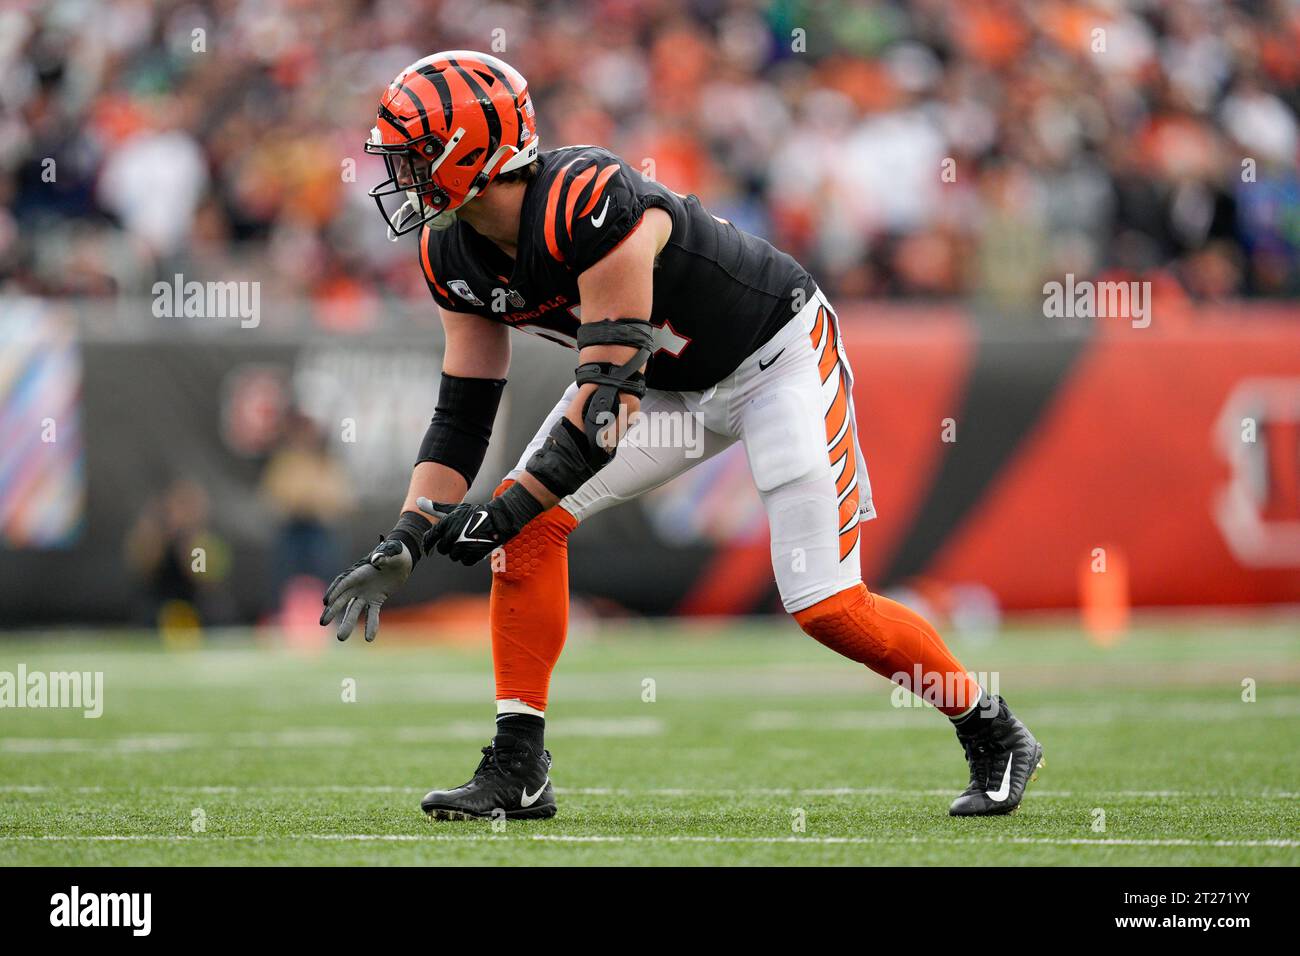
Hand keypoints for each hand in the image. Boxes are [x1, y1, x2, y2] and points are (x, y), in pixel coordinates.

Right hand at [320, 539, 412, 641]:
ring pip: (354, 610)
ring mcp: (366, 593)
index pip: (344, 582)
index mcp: (360, 571)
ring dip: (348, 623)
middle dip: (333, 610)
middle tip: (323, 623)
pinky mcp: (376, 600)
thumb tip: (377, 559)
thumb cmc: (395, 551)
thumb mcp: (392, 551)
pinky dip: (371, 625)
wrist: (402, 559)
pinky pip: (372, 613)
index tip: (326, 603)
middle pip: (343, 599)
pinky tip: (369, 638)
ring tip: (341, 638)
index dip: (335, 591)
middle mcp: (359, 584)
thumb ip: (384, 555)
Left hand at [418, 483, 543, 565]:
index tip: (429, 547)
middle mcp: (453, 535)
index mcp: (446, 524)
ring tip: (467, 543)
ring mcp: (463, 546)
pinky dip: (469, 557)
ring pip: (453, 556)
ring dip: (459, 552)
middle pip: (442, 549)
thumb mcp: (455, 509)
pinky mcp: (474, 554)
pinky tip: (473, 549)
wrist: (498, 519)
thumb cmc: (475, 514)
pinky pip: (464, 562)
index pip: (429, 538)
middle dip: (448, 546)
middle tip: (458, 540)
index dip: (428, 544)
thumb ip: (436, 508)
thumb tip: (418, 501)